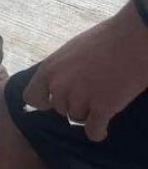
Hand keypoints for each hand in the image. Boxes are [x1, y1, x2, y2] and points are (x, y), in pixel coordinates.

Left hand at [23, 1, 147, 141]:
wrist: (135, 36)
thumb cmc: (107, 38)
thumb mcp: (72, 50)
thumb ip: (62, 69)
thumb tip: (57, 84)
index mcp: (49, 69)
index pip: (32, 97)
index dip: (43, 101)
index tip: (51, 102)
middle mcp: (59, 85)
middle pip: (60, 108)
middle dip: (73, 103)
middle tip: (91, 92)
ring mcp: (80, 97)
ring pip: (77, 117)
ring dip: (88, 113)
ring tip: (103, 99)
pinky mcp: (102, 107)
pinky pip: (93, 130)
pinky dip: (97, 132)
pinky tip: (101, 131)